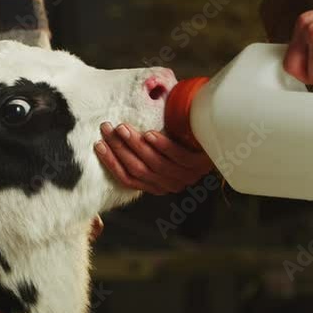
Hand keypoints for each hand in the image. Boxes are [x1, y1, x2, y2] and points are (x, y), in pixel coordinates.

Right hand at [94, 122, 213, 194]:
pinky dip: (161, 146)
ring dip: (136, 145)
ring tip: (123, 128)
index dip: (112, 162)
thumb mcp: (159, 147)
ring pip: (155, 164)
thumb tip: (113, 136)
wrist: (214, 130)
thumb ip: (140, 149)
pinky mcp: (200, 164)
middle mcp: (170, 184)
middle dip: (120, 149)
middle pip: (139, 170)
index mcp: (157, 184)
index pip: (128, 179)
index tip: (98, 145)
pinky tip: (149, 133)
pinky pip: (177, 157)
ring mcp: (186, 176)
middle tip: (108, 129)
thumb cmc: (180, 135)